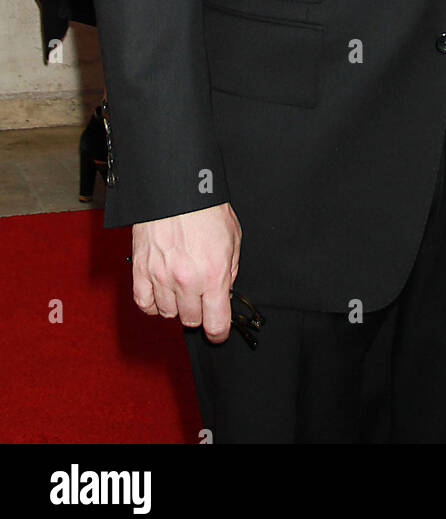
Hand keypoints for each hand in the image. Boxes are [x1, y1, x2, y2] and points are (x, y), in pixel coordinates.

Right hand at [131, 202, 241, 342]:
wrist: (175, 186)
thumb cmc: (205, 207)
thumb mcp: (232, 237)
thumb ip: (230, 269)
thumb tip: (223, 291)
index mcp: (213, 274)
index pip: (215, 323)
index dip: (219, 332)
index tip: (218, 331)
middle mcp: (186, 280)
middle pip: (191, 320)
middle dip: (199, 312)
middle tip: (201, 296)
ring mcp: (161, 277)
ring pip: (168, 313)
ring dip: (176, 305)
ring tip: (181, 288)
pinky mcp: (140, 269)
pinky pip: (144, 303)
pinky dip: (152, 303)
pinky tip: (160, 292)